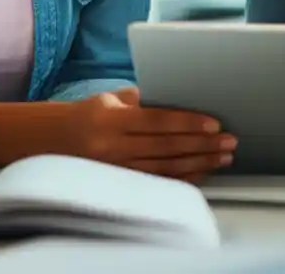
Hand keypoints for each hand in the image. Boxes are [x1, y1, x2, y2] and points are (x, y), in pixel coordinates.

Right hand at [65, 88, 235, 181]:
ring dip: (200, 163)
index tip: (214, 124)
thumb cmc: (91, 115)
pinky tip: (204, 172)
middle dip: (202, 145)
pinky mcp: (121, 185)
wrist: (55, 143)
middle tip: (229, 142)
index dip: (188, 123)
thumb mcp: (110, 100)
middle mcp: (113, 147)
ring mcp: (117, 170)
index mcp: (111, 121)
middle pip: (166, 147)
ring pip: (166, 168)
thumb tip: (179, 100)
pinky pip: (159, 184)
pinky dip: (184, 179)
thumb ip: (142, 101)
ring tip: (224, 157)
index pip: (157, 122)